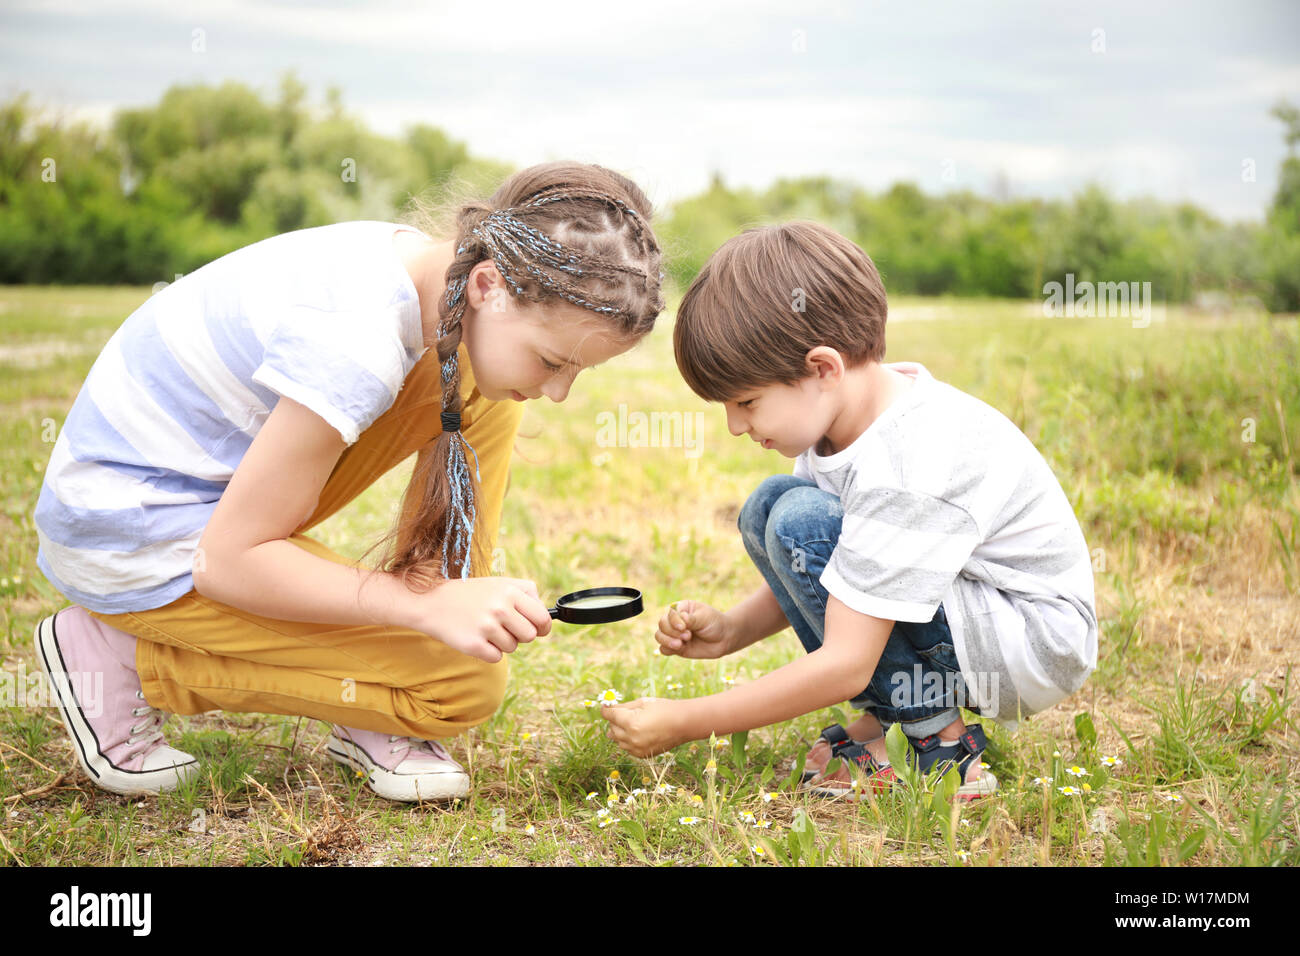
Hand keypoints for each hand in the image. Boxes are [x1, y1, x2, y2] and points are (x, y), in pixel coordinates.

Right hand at [405, 576, 551, 662]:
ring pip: (512, 647)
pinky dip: (489, 652)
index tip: (537, 630)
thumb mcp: (500, 583)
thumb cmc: (471, 594)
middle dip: (520, 635)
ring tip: (485, 628)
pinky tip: (477, 638)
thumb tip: (547, 618)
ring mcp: (486, 627)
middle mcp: (500, 608)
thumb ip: (526, 594)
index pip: (542, 618)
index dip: (542, 627)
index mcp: (510, 592)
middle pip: (529, 636)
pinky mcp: (474, 644)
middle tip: (504, 628)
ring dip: (502, 642)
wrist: (431, 602)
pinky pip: (496, 658)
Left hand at [602, 697, 687, 757]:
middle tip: (623, 713)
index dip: (606, 709)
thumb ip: (624, 706)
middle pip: (611, 728)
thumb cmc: (663, 709)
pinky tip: (638, 733)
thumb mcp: (642, 703)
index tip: (605, 706)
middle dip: (614, 719)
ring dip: (620, 731)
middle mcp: (631, 738)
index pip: (609, 715)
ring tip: (632, 723)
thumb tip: (609, 708)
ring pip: (617, 740)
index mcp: (631, 722)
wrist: (683, 724)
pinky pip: (626, 748)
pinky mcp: (642, 755)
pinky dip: (627, 740)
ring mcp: (636, 749)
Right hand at [655, 600, 732, 658]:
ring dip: (667, 641)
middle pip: (662, 624)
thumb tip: (681, 618)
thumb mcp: (704, 618)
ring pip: (659, 636)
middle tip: (687, 636)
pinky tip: (680, 648)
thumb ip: (691, 619)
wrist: (724, 639)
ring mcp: (674, 634)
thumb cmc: (715, 624)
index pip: (670, 613)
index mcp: (681, 608)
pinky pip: (663, 649)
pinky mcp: (676, 647)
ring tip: (680, 645)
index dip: (674, 621)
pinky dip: (668, 649)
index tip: (684, 627)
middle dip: (672, 632)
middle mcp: (675, 621)